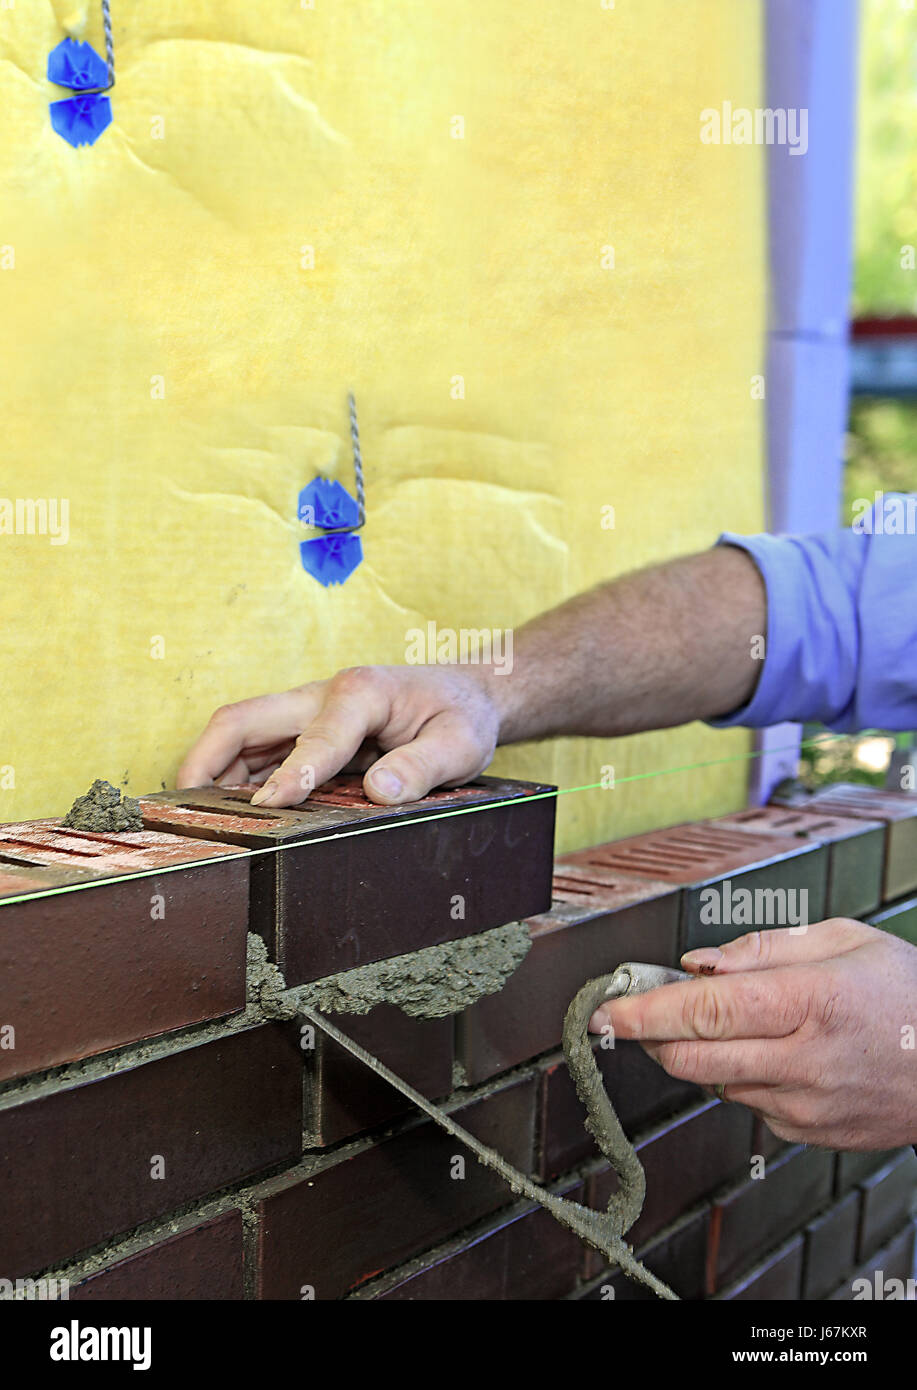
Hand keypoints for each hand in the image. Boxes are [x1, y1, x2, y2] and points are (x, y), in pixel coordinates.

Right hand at [177, 665, 501, 806]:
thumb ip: (424, 766)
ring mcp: (308, 712)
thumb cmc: (462, 716)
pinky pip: (255, 752)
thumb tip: (380, 790)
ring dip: (211, 773)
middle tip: (181, 810)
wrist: (467, 695)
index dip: (289, 774)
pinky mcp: (304, 731)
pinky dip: (232, 780)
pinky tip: (227, 814)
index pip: (314, 735)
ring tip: (192, 820)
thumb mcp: (461, 743)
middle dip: (205, 760)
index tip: (265, 808)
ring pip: (239, 735)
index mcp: (360, 692)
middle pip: (242, 719)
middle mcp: (322, 696)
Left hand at [589, 919, 916, 1150]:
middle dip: (651, 1036)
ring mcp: (804, 1105)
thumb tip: (699, 965)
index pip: (704, 1011)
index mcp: (808, 1001)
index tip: (604, 1008)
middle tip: (637, 1012)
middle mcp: (802, 1059)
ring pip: (713, 1081)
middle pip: (690, 1058)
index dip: (643, 1011)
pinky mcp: (806, 1133)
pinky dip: (741, 1075)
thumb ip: (762, 950)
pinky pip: (747, 1102)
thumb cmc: (904, 993)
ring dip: (700, 1051)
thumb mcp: (841, 940)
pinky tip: (777, 1053)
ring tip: (741, 1022)